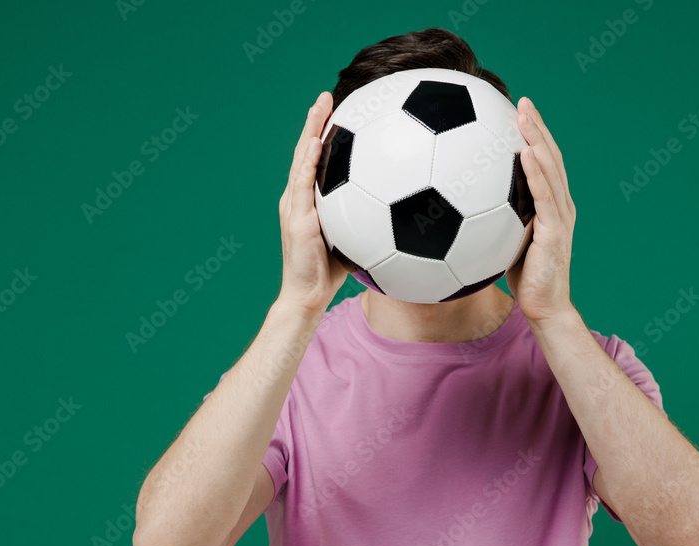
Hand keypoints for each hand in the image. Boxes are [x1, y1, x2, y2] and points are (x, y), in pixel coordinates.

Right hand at [276, 91, 348, 317]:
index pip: (317, 161)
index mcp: (310, 200)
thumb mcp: (354, 239)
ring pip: (302, 160)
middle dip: (315, 122)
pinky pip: (303, 184)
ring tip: (320, 105)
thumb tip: (403, 211)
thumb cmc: (330, 273)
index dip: (324, 135)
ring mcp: (295, 206)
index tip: (337, 111)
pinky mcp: (297, 219)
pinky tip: (319, 142)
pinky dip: (309, 162)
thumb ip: (369, 220)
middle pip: (307, 152)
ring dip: (311, 130)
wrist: (308, 296)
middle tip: (327, 96)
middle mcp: (299, 198)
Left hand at [505, 97, 576, 325]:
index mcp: (549, 205)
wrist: (544, 307)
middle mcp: (559, 205)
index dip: (533, 135)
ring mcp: (560, 216)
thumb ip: (494, 219)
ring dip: (537, 139)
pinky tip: (524, 152)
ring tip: (524, 115)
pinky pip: (545, 196)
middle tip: (521, 101)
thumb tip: (461, 205)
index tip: (516, 110)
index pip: (543, 162)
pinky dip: (536, 172)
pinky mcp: (556, 231)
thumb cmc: (524, 278)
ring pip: (551, 169)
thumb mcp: (504, 241)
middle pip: (550, 157)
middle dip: (537, 127)